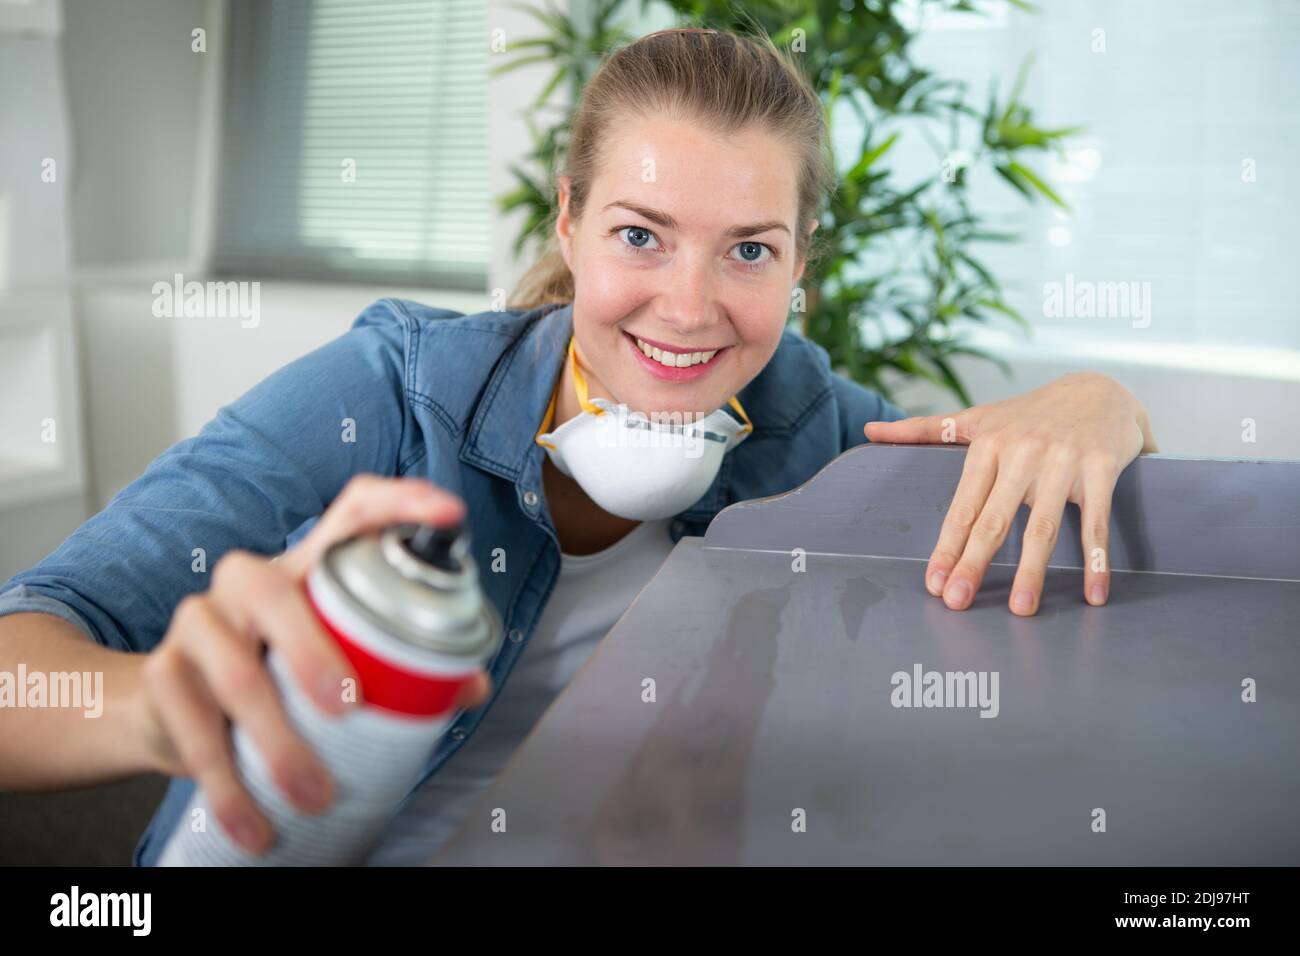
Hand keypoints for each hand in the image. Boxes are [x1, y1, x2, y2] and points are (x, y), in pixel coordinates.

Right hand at [136, 475, 491, 854]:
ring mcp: (199, 622)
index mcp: (307, 568)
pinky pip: (193, 726)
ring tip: (312, 796)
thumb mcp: (334, 661)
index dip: (400, 503)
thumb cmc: (274, 675)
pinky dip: (227, 786)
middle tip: (349, 708)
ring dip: (276, 743)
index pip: (352, 510)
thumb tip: (468, 686)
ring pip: (234, 672)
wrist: (169, 711)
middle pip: (275, 592)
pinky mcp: (163, 674)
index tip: (449, 515)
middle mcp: (248, 582)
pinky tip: (253, 823)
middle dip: (313, 652)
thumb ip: (401, 667)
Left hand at [864, 372, 1157, 615]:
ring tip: (1020, 608)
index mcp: (988, 446)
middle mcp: (1022, 454)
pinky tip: (1093, 593)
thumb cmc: (1029, 413)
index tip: (934, 582)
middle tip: (957, 602)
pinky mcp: (1101, 468)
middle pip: (994, 521)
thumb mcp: (977, 418)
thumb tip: (869, 431)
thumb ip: (923, 430)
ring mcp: (1062, 462)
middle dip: (973, 563)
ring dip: (1032, 570)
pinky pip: (1096, 522)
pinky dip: (1096, 560)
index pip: (962, 507)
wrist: (1099, 388)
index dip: (946, 547)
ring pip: (1043, 526)